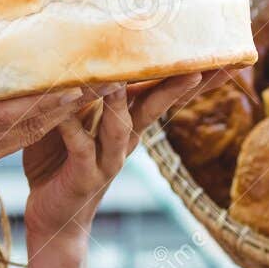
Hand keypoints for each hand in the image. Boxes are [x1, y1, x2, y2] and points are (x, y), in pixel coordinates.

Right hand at [0, 21, 93, 263]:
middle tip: (104, 75)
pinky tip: (54, 111)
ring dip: (60, 114)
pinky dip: (34, 127)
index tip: (75, 77)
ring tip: (93, 88)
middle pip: (24, 124)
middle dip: (66, 102)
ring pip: (22, 136)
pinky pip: (6, 146)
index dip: (41, 98)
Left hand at [20, 69, 222, 243]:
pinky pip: (81, 147)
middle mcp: (126, 138)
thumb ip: (88, 90)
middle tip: (198, 64)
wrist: (54, 218)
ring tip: (116, 77)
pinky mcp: (85, 175)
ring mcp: (109, 159)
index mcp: (128, 119)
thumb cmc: (60, 158)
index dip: (186, 71)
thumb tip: (89, 49)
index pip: (160, 88)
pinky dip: (73, 128)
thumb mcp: (77, 119)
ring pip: (120, 125)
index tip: (214, 49)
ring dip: (118, 101)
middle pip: (156, 105)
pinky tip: (64, 110)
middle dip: (175, 85)